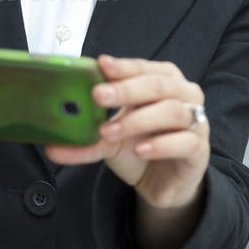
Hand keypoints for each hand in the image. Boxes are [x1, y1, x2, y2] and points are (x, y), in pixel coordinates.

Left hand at [45, 55, 209, 210]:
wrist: (162, 183)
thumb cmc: (139, 146)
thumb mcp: (110, 139)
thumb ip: (86, 137)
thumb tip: (50, 144)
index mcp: (162, 80)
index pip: (142, 67)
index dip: (122, 66)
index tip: (100, 65)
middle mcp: (183, 94)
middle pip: (158, 84)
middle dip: (126, 89)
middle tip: (98, 96)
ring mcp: (195, 120)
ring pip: (171, 111)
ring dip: (137, 120)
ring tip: (110, 132)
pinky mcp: (199, 148)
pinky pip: (185, 141)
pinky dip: (160, 144)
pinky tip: (140, 150)